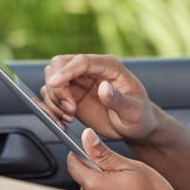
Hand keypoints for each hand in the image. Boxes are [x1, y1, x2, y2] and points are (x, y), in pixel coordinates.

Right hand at [41, 54, 156, 140]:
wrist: (135, 129)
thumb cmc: (139, 117)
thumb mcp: (134, 112)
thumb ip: (118, 100)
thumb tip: (104, 87)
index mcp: (109, 67)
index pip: (82, 61)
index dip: (66, 71)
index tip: (54, 83)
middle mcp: (91, 70)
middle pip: (59, 64)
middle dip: (57, 87)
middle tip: (70, 110)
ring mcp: (79, 82)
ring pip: (51, 79)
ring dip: (53, 100)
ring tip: (69, 117)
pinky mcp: (71, 95)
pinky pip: (50, 95)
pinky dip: (50, 108)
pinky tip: (63, 121)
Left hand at [67, 128, 185, 189]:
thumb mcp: (130, 166)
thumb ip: (104, 153)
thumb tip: (87, 136)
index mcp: (95, 184)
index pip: (73, 162)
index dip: (81, 151)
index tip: (94, 148)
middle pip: (81, 174)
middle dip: (94, 166)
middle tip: (117, 166)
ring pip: (89, 186)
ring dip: (101, 180)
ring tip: (122, 181)